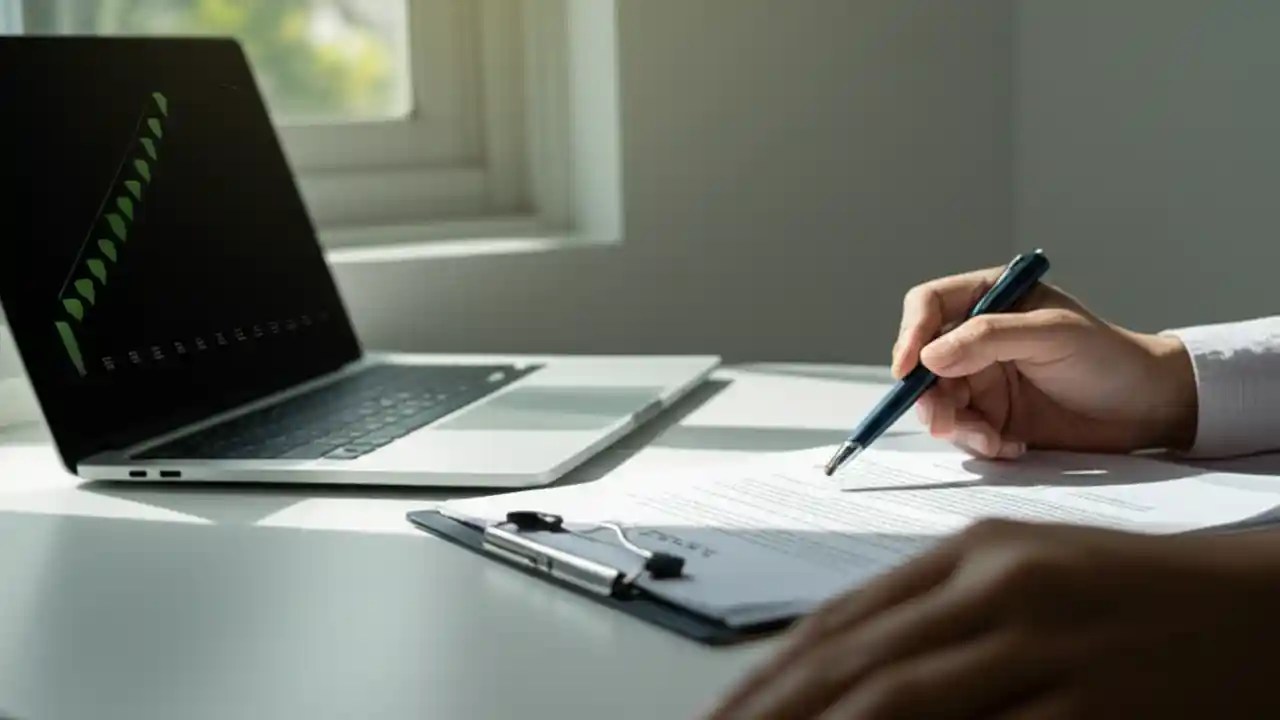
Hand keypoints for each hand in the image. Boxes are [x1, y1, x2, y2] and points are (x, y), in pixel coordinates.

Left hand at [708, 520, 1279, 719]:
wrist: (1258, 606)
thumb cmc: (1135, 594)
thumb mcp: (1024, 578)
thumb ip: (935, 614)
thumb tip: (848, 665)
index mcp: (971, 555)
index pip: (842, 619)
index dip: (771, 674)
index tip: (725, 711)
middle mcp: (997, 591)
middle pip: (855, 664)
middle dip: (772, 712)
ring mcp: (1046, 647)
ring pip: (902, 703)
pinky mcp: (1093, 704)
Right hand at [891, 267, 1197, 458]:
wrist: (1148, 410)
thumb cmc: (1109, 358)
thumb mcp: (1052, 335)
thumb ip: (989, 338)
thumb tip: (929, 355)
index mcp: (991, 298)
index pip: (929, 306)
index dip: (910, 334)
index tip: (908, 369)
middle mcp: (978, 337)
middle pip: (924, 361)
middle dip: (929, 393)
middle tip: (943, 421)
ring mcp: (984, 379)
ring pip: (938, 401)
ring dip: (954, 424)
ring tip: (991, 440)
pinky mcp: (994, 417)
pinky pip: (964, 431)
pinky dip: (979, 443)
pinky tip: (1011, 447)